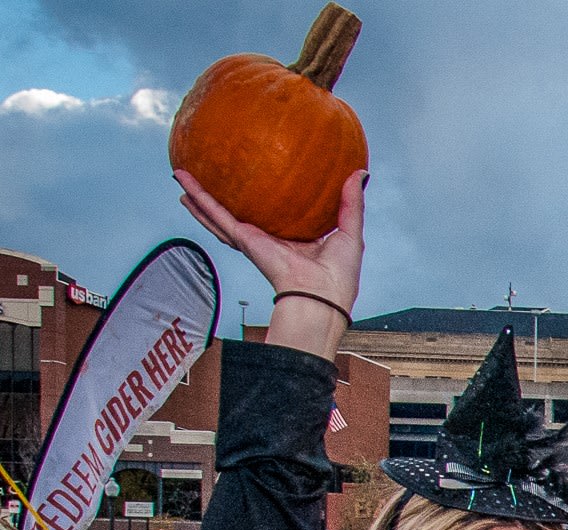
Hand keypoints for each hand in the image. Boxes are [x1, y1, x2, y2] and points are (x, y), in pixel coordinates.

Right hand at [176, 168, 366, 355]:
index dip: (265, 200)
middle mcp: (268, 240)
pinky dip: (199, 201)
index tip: (257, 180)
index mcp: (294, 240)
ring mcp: (253, 240)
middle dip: (223, 197)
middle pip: (240, 213)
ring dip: (199, 197)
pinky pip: (217, 216)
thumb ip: (351, 201)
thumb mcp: (350, 230)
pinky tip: (184, 186)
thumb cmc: (340, 274)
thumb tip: (359, 171)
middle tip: (206, 174)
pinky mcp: (245, 240)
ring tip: (181, 178)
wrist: (322, 294)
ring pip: (218, 215)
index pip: (275, 215)